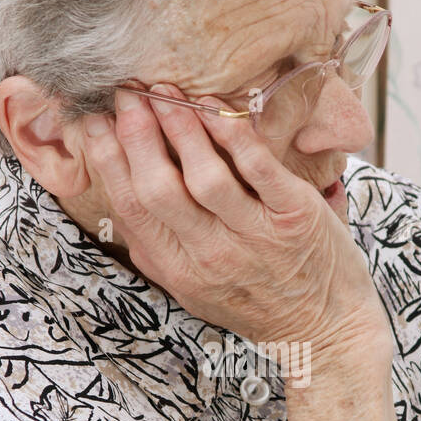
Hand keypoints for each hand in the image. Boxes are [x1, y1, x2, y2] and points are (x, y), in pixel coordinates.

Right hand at [82, 84, 390, 361]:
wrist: (325, 329)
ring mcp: (255, 237)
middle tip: (127, 93)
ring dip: (180, 127)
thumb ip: (157, 252)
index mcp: (179, 270)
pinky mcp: (295, 218)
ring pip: (205, 176)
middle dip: (137, 135)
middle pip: (158, 189)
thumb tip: (119, 202)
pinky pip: (258, 169)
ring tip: (165, 92)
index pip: (132, 208)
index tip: (95, 122)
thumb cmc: (254, 302)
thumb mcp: (194, 290)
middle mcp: (212, 256)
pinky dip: (233, 135)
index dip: (108, 160)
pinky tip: (214, 108)